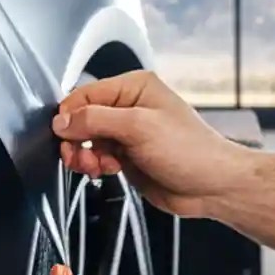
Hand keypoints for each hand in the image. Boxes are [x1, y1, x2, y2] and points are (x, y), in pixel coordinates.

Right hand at [51, 70, 252, 217]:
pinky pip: (97, 155)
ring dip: (84, 155)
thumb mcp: (138, 128)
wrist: (212, 186)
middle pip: (82, 118)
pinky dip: (95, 164)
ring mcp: (127, 132)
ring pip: (86, 139)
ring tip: (96, 166)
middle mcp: (129, 106)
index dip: (70, 115)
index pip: (86, 94)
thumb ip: (95, 120)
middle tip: (80, 157)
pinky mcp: (127, 155)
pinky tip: (107, 170)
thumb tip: (61, 121)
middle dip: (76, 139)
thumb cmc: (188, 151)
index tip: (64, 136)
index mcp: (134, 87)